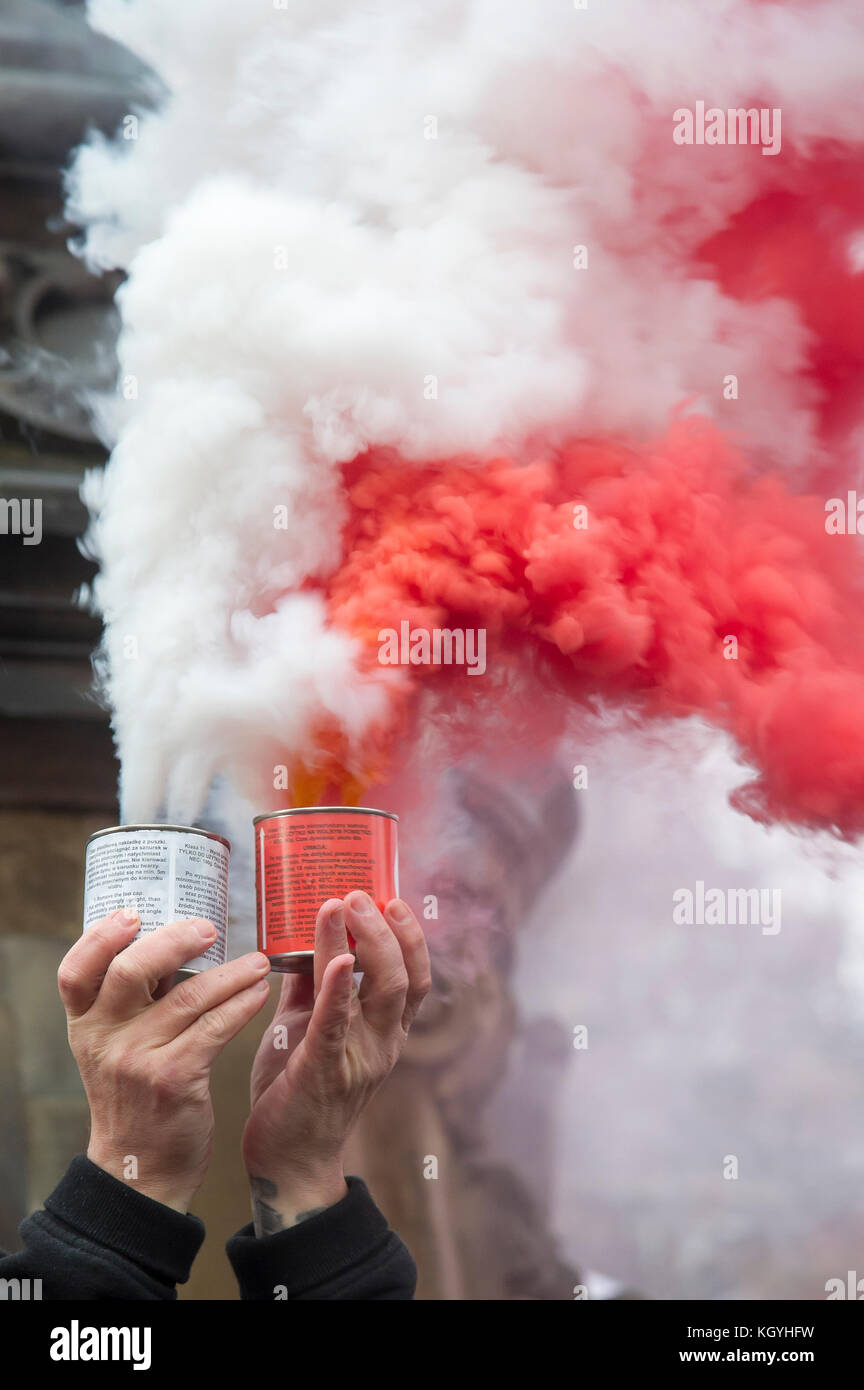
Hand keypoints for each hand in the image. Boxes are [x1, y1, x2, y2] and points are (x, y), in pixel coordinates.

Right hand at [59, 910, 271, 1212]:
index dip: (99, 938)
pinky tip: (260, 993)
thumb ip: (130, 1002)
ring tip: (257, 962)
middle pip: (129, 971)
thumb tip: (167, 937)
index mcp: (85, 1025)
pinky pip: (214, 1028)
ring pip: (187, 998)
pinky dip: (241, 1005)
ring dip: (229, 974)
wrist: (140, 1169)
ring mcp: (137, 1060)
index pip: (75, 971)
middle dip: (173, 941)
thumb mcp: (111, 1048)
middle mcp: (104, 1039)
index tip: (132, 914)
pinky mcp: (174, 1079)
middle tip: (208, 928)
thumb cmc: (134, 1096)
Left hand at [241, 892, 429, 1233]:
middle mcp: (383, 1042)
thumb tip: (304, 936)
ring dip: (367, 944)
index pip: (414, 976)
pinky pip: (338, 1025)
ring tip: (343, 906)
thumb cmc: (295, 1090)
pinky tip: (337, 959)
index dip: (410, 936)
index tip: (392, 898)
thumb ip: (312, 986)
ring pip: (384, 993)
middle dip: (387, 930)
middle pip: (406, 977)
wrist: (284, 1159)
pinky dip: (340, 989)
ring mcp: (359, 1058)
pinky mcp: (325, 1071)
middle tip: (361, 893)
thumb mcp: (306, 1026)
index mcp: (385, 1031)